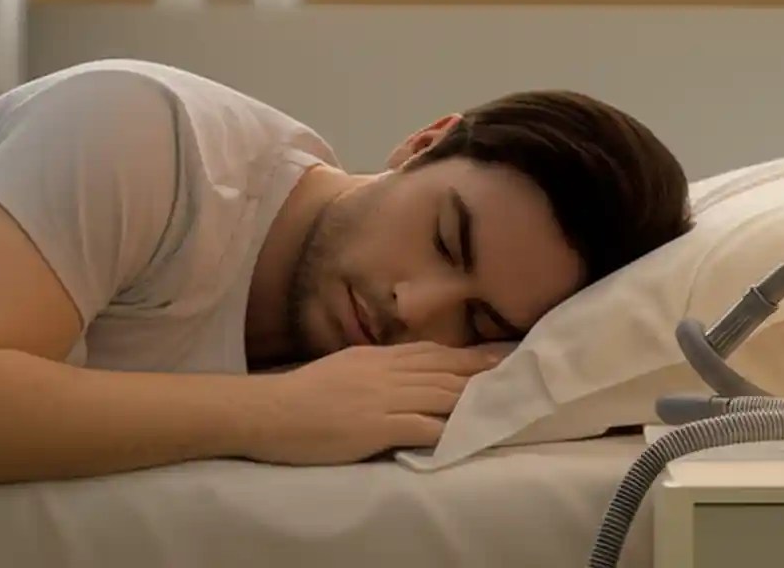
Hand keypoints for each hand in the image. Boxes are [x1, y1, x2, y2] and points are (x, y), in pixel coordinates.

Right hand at [246, 342, 500, 465]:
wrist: (270, 411)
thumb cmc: (299, 395)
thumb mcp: (341, 368)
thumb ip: (372, 369)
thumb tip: (396, 372)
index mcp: (375, 358)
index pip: (429, 352)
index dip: (464, 354)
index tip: (491, 355)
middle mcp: (386, 372)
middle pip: (443, 369)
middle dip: (480, 372)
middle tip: (513, 372)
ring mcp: (384, 399)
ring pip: (440, 393)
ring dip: (473, 397)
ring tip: (502, 399)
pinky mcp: (378, 426)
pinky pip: (423, 426)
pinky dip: (448, 428)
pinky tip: (467, 432)